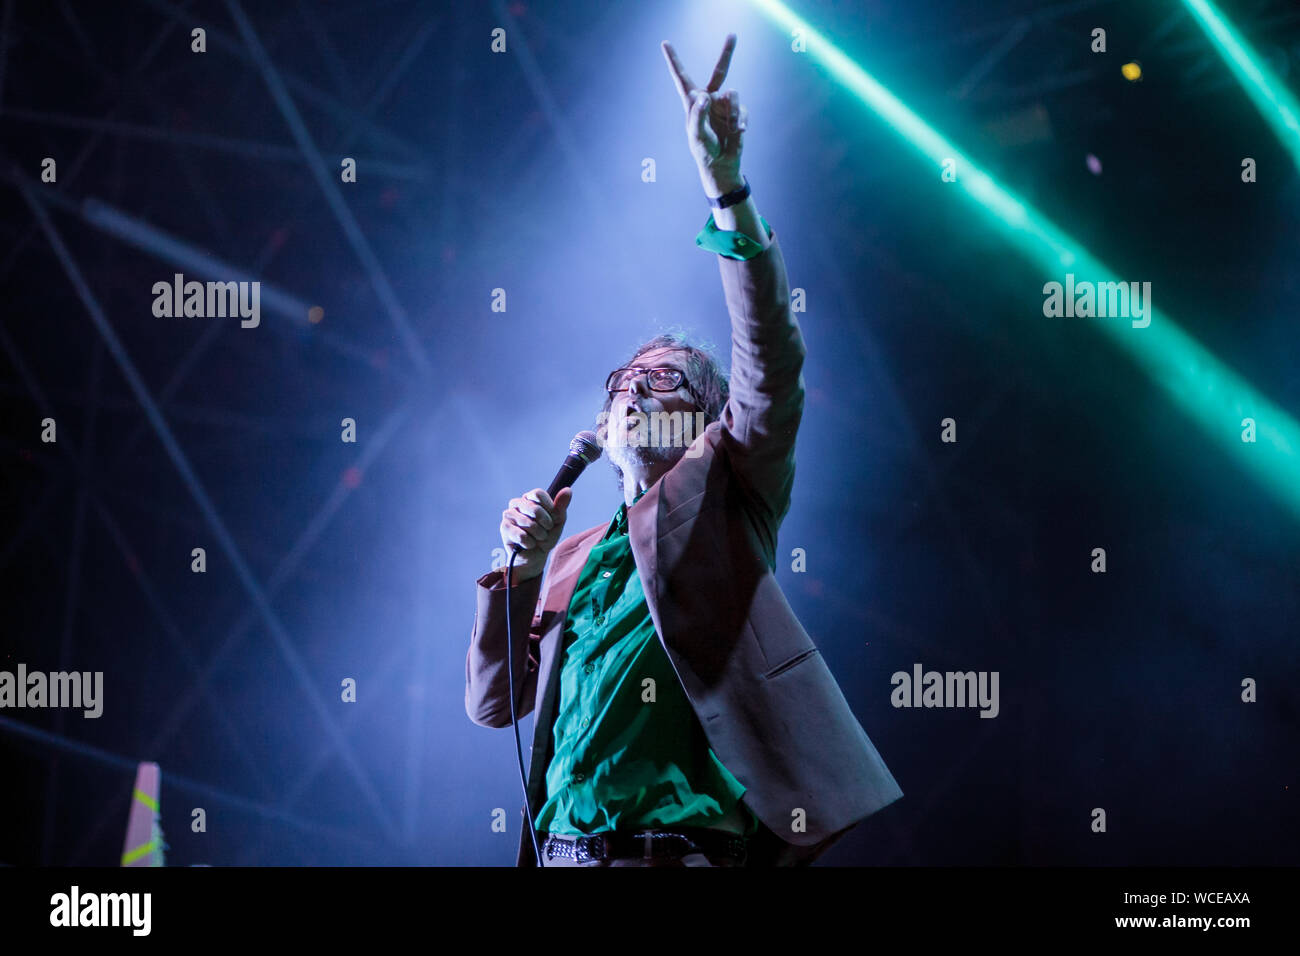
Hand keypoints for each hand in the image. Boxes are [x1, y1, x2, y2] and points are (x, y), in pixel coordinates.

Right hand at [499, 487, 571, 581]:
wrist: (536, 556)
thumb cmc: (546, 536)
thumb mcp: (558, 521)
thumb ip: (561, 506)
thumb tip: (568, 490)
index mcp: (530, 498)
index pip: (538, 494)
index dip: (549, 508)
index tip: (552, 518)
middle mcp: (517, 503)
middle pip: (535, 509)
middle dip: (546, 524)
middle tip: (546, 530)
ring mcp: (508, 515)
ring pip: (529, 524)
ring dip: (539, 535)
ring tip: (538, 538)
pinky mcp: (504, 528)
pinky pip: (521, 536)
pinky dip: (530, 543)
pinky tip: (528, 544)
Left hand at [661, 34, 746, 193]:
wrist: (721, 163)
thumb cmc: (703, 150)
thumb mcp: (696, 135)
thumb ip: (698, 114)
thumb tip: (705, 96)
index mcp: (693, 102)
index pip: (682, 77)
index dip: (674, 60)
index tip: (665, 43)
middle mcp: (710, 99)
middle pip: (719, 71)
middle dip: (727, 53)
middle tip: (733, 35)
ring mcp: (725, 105)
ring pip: (733, 95)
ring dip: (732, 111)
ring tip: (731, 127)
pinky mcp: (738, 113)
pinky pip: (742, 109)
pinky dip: (740, 120)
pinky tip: (737, 131)